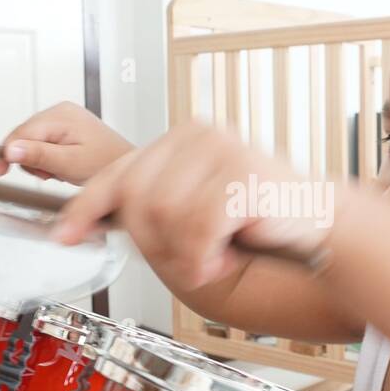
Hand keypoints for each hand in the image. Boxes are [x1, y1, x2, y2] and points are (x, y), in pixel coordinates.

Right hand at [0, 102, 134, 183]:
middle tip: (50, 174)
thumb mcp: (69, 164)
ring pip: (32, 140)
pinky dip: (48, 157)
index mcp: (61, 115)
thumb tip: (11, 149)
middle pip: (24, 136)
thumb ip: (39, 156)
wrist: (125, 168)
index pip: (21, 132)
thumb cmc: (106, 165)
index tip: (1, 172)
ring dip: (40, 160)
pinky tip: (62, 164)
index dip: (8, 153)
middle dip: (31, 159)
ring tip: (60, 170)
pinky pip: (43, 142)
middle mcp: (61, 111)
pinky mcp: (66, 126)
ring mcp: (64, 117)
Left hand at [51, 123, 341, 288]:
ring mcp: (221, 149)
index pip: (118, 173)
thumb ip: (154, 208)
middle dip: (155, 242)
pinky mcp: (241, 173)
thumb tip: (96, 221)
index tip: (65, 235)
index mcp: (182, 139)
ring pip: (163, 215)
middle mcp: (197, 135)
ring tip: (217, 253)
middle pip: (135, 198)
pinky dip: (206, 255)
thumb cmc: (260, 221)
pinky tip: (226, 255)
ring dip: (187, 252)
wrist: (323, 227)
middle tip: (191, 256)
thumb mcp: (196, 210)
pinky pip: (197, 229)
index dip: (86, 208)